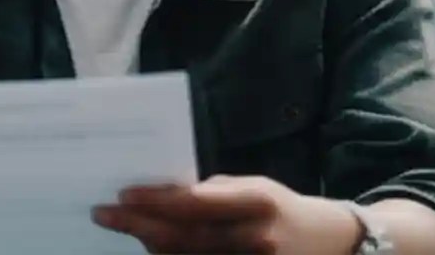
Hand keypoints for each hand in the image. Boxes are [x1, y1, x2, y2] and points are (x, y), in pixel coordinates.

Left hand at [92, 175, 361, 254]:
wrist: (331, 244)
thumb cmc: (281, 207)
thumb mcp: (251, 187)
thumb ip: (211, 193)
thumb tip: (161, 195)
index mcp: (257, 202)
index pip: (195, 203)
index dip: (155, 201)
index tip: (121, 194)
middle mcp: (256, 239)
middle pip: (184, 238)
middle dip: (138, 225)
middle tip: (103, 213)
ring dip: (149, 245)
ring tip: (124, 225)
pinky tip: (151, 247)